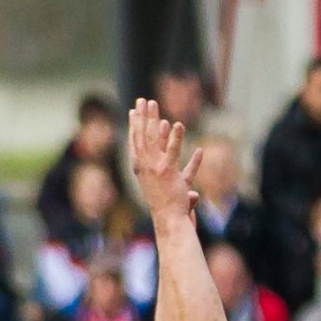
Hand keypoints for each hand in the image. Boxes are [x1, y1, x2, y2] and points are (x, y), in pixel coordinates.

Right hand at [125, 98, 193, 220]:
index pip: (136, 143)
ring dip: (152, 119)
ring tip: (153, 103)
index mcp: (141, 168)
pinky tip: (178, 124)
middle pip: (142, 136)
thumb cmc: (167, 205)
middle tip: (141, 100)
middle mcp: (144, 167)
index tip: (133, 112)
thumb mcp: (166, 181)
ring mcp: (154, 169)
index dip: (134, 126)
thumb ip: (174, 165)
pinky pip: (173, 151)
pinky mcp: (167, 173)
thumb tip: (186, 152)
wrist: (167, 220)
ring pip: (152, 139)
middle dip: (141, 116)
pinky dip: (176, 138)